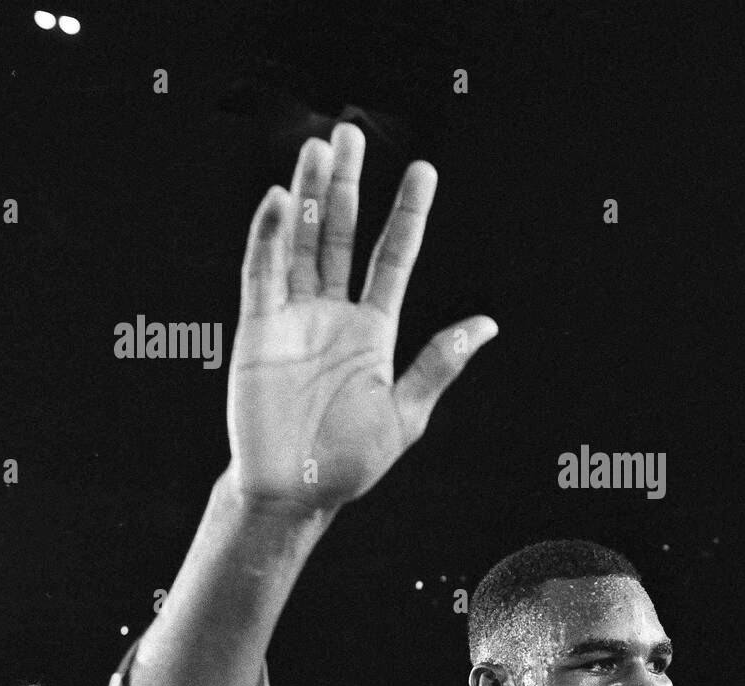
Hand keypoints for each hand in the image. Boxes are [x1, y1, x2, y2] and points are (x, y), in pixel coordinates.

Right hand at [229, 124, 498, 511]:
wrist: (295, 493)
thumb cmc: (350, 460)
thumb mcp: (405, 411)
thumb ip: (439, 363)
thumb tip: (487, 325)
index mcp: (373, 329)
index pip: (394, 258)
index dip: (408, 215)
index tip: (424, 171)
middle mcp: (332, 313)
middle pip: (342, 236)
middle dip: (348, 185)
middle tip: (352, 133)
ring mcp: (293, 317)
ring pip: (303, 243)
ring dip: (311, 196)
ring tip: (319, 147)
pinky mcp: (258, 330)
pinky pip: (263, 275)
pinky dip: (270, 237)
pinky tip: (282, 201)